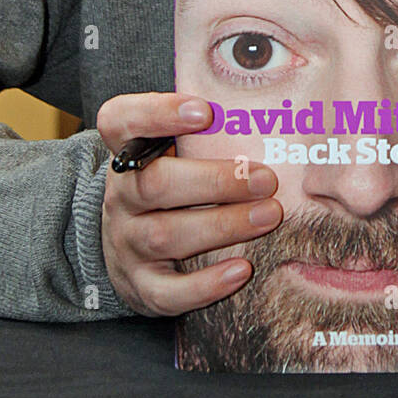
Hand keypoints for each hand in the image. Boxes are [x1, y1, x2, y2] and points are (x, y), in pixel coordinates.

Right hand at [97, 93, 282, 316]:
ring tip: (269, 215)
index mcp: (127, 151)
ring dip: (223, 225)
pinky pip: (168, 292)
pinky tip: (241, 269)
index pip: (121, 121)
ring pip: (165, 234)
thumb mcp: (175, 151)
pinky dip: (206, 284)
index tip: (205, 111)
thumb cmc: (173, 183)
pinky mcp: (140, 285)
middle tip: (267, 179)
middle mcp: (121, 195)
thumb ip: (211, 129)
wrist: (131, 245)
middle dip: (215, 180)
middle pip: (154, 183)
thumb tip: (276, 106)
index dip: (157, 113)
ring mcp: (127, 242)